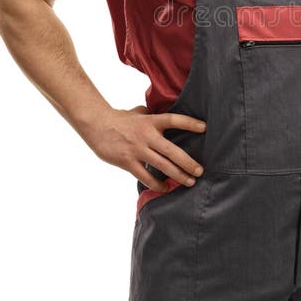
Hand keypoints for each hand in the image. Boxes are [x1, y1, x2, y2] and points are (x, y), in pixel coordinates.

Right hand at [86, 104, 206, 190]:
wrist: (96, 125)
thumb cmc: (119, 118)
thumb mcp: (138, 112)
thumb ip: (152, 115)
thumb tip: (162, 113)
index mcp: (151, 121)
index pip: (174, 120)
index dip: (190, 123)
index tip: (205, 128)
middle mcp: (147, 136)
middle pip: (172, 151)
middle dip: (188, 162)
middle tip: (200, 171)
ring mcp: (137, 150)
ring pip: (162, 166)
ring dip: (178, 175)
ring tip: (190, 182)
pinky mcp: (128, 162)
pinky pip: (145, 177)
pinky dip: (157, 184)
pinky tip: (166, 188)